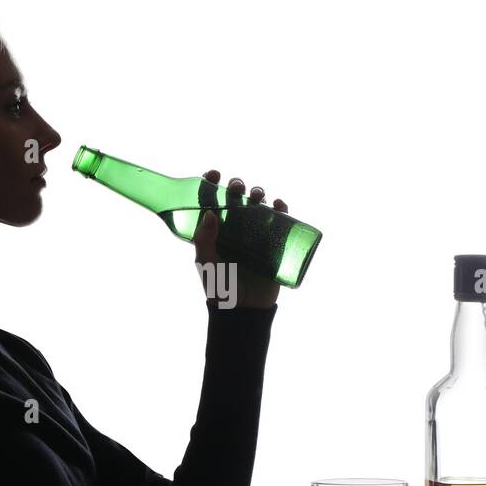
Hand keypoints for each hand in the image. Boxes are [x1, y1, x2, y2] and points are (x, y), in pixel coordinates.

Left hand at [193, 171, 286, 309]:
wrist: (244, 310)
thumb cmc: (219, 288)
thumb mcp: (206, 263)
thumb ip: (203, 240)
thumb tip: (209, 214)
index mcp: (215, 230)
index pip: (212, 200)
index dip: (212, 183)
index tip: (213, 174)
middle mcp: (235, 228)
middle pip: (237, 199)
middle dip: (238, 186)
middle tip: (237, 188)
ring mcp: (255, 234)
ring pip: (259, 205)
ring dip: (259, 193)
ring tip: (258, 195)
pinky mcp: (274, 243)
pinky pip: (281, 221)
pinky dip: (282, 209)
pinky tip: (279, 205)